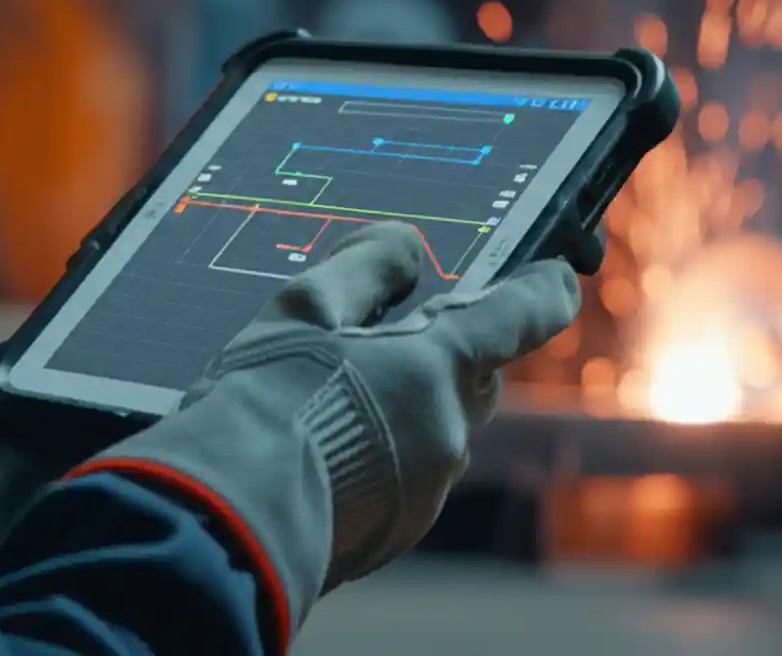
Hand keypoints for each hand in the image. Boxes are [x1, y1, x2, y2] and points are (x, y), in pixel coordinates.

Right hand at [73, 222, 582, 637]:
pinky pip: (406, 481)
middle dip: (444, 356)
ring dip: (402, 410)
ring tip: (328, 404)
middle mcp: (450, 430)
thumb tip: (404, 247)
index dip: (545, 287)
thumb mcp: (303, 309)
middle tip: (383, 342)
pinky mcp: (398, 535)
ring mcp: (429, 491)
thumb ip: (363, 267)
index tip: (553, 274)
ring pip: (437, 430)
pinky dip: (378, 461)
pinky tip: (319, 455)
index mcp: (439, 365)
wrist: (228, 522)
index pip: (526, 312)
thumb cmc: (262, 403)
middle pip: (476, 377)